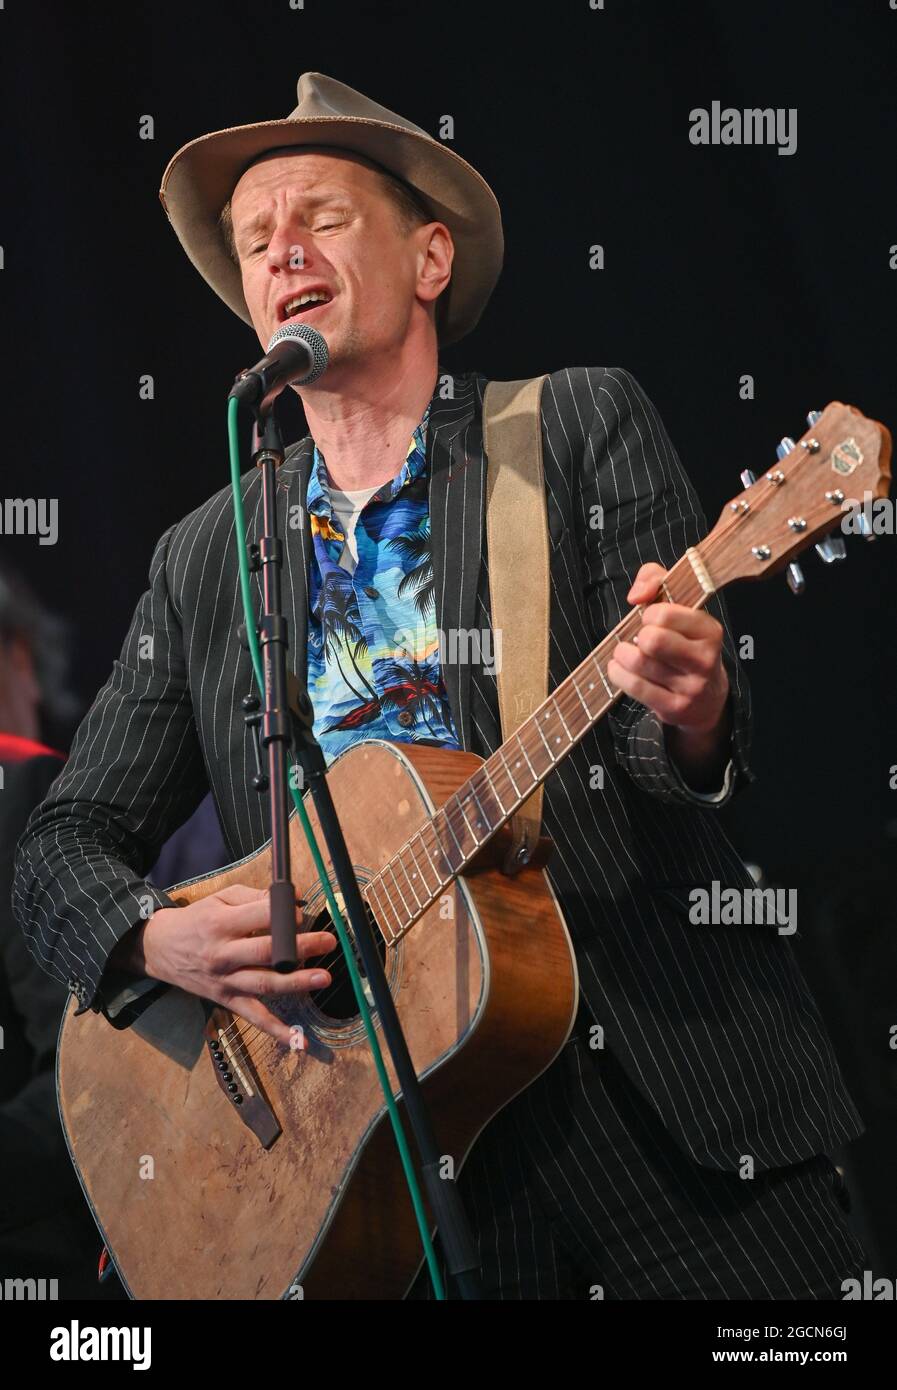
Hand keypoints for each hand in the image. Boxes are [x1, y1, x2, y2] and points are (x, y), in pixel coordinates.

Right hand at [117, 885, 335, 1045]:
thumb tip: (292, 899)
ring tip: (323, 977)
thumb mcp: (220, 899)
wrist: (161, 949)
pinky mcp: (227, 1000)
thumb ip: (254, 897)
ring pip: (264, 984)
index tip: (303, 913)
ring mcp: (225, 980)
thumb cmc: (197, 920)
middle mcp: (223, 954)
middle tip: (327, 941)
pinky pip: (254, 1018)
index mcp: (220, 924)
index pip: (258, 918)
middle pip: (265, 952)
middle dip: (300, 947)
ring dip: (296, 983)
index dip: (284, 914)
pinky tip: (299, 1040)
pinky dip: (276, 1030)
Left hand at [607, 562, 731, 787]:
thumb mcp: (678, 604)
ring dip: (622, 655)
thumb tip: (636, 595)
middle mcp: (705, 659)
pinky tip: (620, 668)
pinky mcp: (674, 707)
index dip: (649, 614)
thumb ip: (654, 579)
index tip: (651, 620)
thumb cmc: (685, 643)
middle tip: (640, 639)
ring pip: (638, 663)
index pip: (666, 614)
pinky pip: (634, 686)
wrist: (706, 698)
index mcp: (709, 631)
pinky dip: (618, 673)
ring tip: (626, 652)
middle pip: (652, 640)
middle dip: (637, 636)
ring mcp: (691, 687)